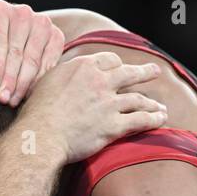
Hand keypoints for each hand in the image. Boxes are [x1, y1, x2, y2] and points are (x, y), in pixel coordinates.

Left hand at [0, 0, 64, 106]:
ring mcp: (41, 23)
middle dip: (9, 79)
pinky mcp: (56, 35)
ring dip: (23, 83)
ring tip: (14, 101)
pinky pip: (49, 61)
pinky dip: (39, 79)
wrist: (8, 34)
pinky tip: (29, 93)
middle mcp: (22, 12)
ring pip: (33, 59)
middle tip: (3, 99)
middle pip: (17, 52)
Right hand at [13, 52, 166, 163]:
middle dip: (144, 72)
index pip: (109, 60)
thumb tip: (62, 76)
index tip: (120, 68)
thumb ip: (60, 76)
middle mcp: (99, 81)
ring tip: (160, 106)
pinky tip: (161, 119)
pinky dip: (153, 119)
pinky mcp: (113, 125)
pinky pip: (140, 120)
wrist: (40, 135)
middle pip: (130, 73)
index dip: (117, 64)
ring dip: (152, 102)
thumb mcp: (44, 82)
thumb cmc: (36, 113)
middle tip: (154, 71)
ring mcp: (109, 103)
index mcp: (83, 67)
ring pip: (138, 99)